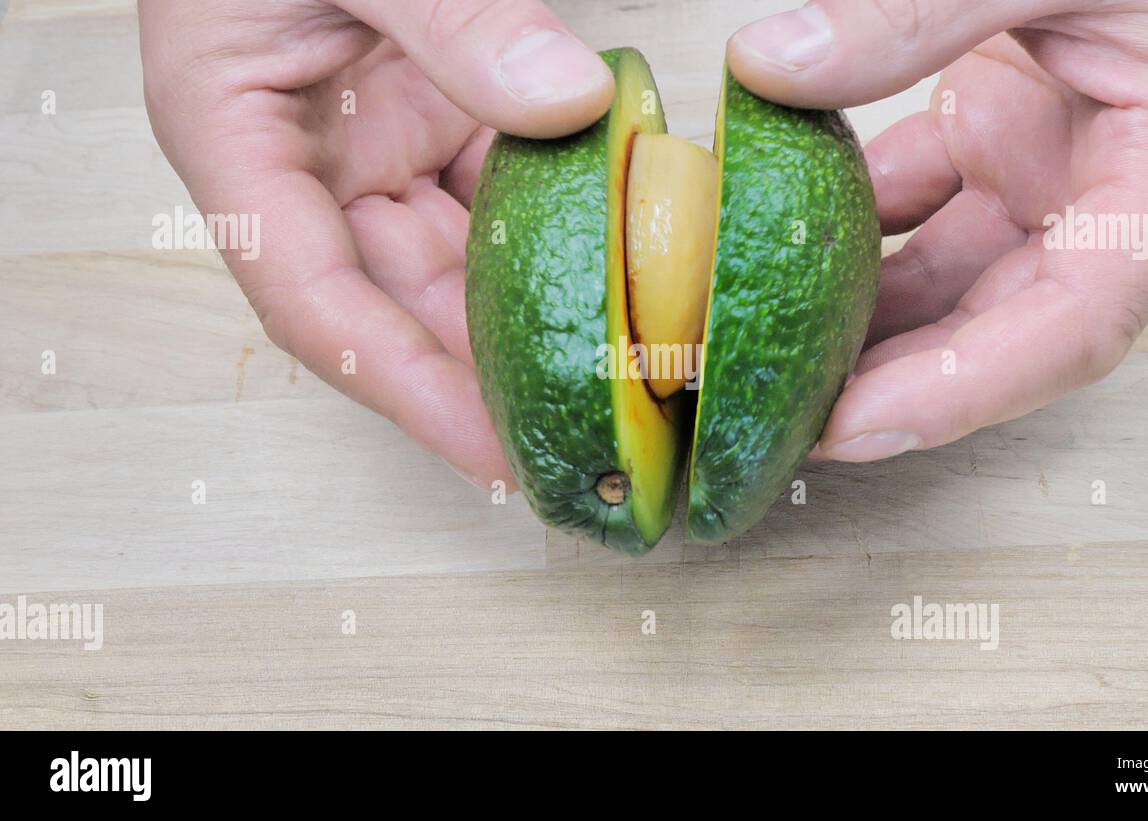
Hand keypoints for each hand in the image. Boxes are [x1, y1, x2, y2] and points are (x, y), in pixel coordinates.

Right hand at [140, 0, 614, 487]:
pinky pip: (502, 197)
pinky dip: (561, 233)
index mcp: (235, 136)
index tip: (488, 452)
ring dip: (531, 321)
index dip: (401, 387)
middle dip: (482, 379)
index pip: (312, 299)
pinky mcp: (439, 115)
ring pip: (455, 261)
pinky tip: (623, 277)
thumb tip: (571, 100)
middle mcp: (306, 159)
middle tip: (580, 444)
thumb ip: (451, 14)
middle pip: (395, 302)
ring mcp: (377, 142)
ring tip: (614, 387)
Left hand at [728, 0, 1147, 461]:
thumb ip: (916, 10)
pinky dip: (855, 227)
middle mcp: (1108, 189)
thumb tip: (775, 68)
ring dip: (867, 319)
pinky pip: (919, 204)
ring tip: (773, 349)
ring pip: (951, 278)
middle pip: (1001, 327)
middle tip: (784, 414)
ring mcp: (1048, 165)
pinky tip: (788, 237)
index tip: (856, 426)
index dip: (964, 390)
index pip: (1076, 324)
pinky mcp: (999, 132)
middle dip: (896, 382)